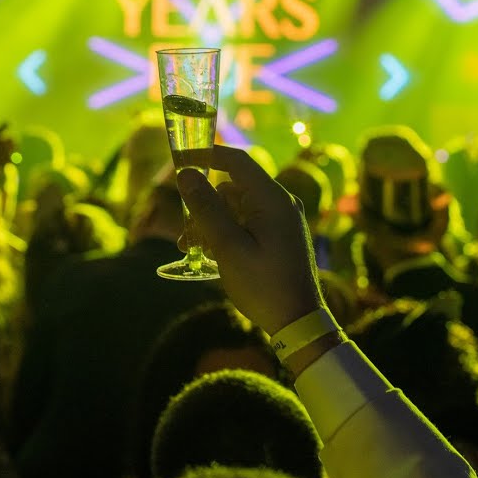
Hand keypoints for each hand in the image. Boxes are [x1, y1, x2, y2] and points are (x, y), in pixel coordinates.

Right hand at [176, 145, 322, 334]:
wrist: (298, 322)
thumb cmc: (263, 284)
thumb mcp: (228, 247)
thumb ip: (206, 208)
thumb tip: (185, 174)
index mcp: (273, 199)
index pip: (237, 161)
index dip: (206, 155)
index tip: (179, 160)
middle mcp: (281, 203)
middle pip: (233, 187)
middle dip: (205, 206)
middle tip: (185, 234)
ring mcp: (282, 219)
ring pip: (237, 207)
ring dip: (212, 223)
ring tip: (193, 250)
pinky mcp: (280, 235)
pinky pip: (247, 222)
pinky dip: (227, 232)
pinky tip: (211, 254)